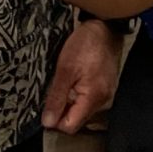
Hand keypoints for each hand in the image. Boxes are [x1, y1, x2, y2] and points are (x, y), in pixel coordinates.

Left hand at [42, 18, 121, 133]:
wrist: (105, 26)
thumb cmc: (87, 43)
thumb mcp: (65, 69)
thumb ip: (56, 98)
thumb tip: (48, 121)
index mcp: (94, 97)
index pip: (71, 126)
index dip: (55, 120)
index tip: (47, 108)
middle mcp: (103, 99)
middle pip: (76, 120)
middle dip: (62, 110)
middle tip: (56, 90)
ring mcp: (105, 93)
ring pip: (81, 110)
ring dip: (70, 101)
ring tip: (67, 82)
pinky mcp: (105, 87)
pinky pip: (87, 100)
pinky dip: (78, 94)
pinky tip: (75, 79)